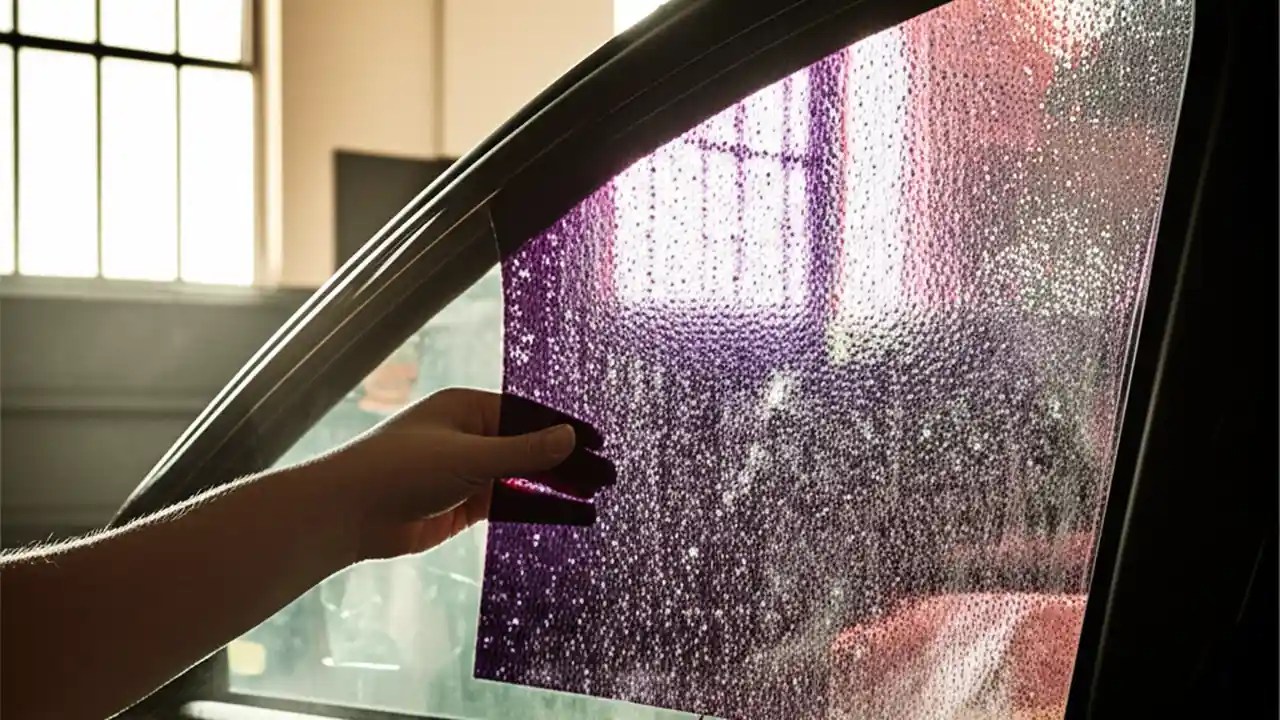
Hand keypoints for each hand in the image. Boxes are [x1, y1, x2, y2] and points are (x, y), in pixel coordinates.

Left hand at [314, 388, 611, 561]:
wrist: (349, 513)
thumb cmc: (401, 469)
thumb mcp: (470, 457)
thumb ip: (524, 452)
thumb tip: (571, 438)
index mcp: (467, 408)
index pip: (529, 414)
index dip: (565, 429)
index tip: (600, 442)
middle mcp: (470, 436)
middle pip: (530, 447)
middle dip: (568, 462)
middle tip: (609, 475)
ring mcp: (467, 472)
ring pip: (523, 478)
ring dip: (558, 487)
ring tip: (598, 496)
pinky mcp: (463, 506)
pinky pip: (510, 505)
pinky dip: (539, 510)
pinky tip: (570, 515)